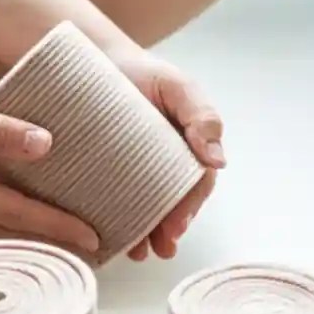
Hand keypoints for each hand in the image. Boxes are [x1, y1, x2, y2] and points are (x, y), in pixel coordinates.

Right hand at [0, 83, 99, 252]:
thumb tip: (46, 145)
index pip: (21, 215)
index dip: (62, 228)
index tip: (97, 240)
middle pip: (12, 242)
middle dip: (53, 250)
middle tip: (95, 259)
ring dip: (29, 247)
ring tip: (67, 251)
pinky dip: (4, 235)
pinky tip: (20, 231)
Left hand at [113, 52, 224, 260]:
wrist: (94, 60)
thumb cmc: (143, 73)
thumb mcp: (179, 87)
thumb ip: (202, 117)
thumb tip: (218, 161)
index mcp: (186, 152)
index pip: (194, 187)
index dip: (187, 209)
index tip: (176, 227)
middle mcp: (162, 168)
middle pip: (171, 206)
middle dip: (167, 232)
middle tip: (160, 249)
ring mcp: (132, 174)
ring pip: (143, 211)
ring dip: (144, 236)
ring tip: (136, 254)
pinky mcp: (102, 176)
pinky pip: (111, 204)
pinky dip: (113, 224)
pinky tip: (108, 239)